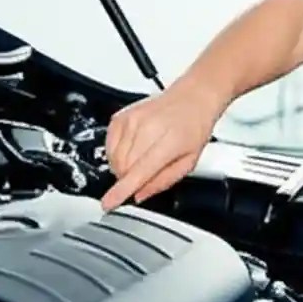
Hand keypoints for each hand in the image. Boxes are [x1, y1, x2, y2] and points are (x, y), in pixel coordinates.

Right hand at [100, 75, 226, 210]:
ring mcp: (132, 120)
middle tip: (146, 173)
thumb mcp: (189, 162)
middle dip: (129, 179)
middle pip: (123, 168)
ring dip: (122, 167)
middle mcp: (147, 128)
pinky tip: (132, 149)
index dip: (122, 191)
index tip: (109, 203)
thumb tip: (140, 195)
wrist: (192, 98)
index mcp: (168, 142)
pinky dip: (116, 153)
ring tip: (142, 158)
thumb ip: (164, 181)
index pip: (139, 172)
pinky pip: (108, 144)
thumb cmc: (194, 126)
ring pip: (113, 158)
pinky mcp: (121, 116)